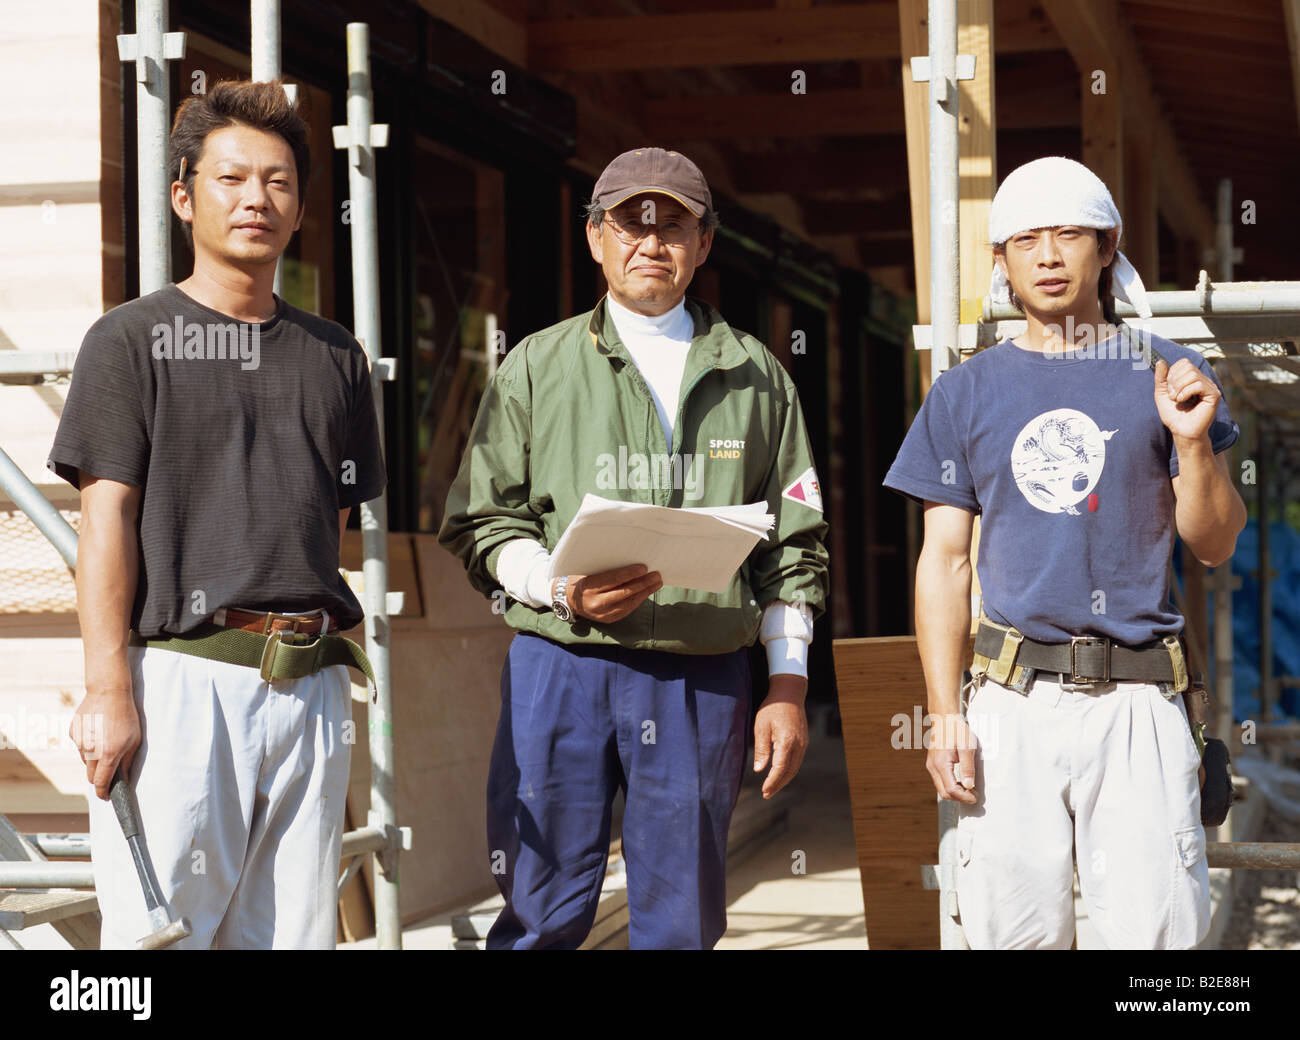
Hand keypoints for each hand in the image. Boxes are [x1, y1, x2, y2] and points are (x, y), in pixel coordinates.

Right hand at [70, 677, 141, 800]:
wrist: (109, 692)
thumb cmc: (126, 716)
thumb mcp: (135, 740)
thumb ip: (127, 762)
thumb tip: (125, 779)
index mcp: (109, 754)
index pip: (101, 782)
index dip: (103, 793)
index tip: (106, 797)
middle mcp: (91, 751)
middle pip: (90, 775)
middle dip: (98, 778)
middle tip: (108, 774)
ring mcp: (79, 742)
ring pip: (85, 760)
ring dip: (94, 759)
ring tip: (106, 742)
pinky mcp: (73, 733)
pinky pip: (80, 746)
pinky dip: (88, 745)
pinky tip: (97, 732)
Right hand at [556, 564, 661, 622]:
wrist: (569, 600)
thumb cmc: (582, 580)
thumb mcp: (590, 572)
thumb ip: (608, 571)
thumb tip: (633, 565)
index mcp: (590, 587)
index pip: (614, 579)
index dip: (630, 573)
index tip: (644, 568)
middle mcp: (596, 603)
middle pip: (624, 593)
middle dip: (643, 584)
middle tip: (657, 575)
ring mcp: (603, 614)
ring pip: (629, 603)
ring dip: (645, 593)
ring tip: (656, 583)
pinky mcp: (608, 620)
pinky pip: (627, 610)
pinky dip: (638, 600)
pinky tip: (646, 592)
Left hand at [753, 673, 808, 798]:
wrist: (789, 693)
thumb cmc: (772, 708)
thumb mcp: (761, 726)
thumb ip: (761, 749)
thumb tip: (759, 769)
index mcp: (787, 741)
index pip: (780, 768)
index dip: (772, 782)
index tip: (764, 791)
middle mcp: (799, 745)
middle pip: (790, 771)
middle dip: (778, 785)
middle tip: (766, 794)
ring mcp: (803, 743)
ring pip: (795, 767)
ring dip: (784, 779)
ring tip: (772, 788)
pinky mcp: (803, 741)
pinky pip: (797, 761)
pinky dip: (789, 770)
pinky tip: (780, 774)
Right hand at [926, 712, 977, 803]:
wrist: (944, 718)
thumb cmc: (957, 730)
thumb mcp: (967, 747)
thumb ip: (967, 767)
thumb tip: (969, 786)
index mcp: (941, 763)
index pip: (951, 789)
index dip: (964, 797)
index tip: (976, 797)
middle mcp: (933, 767)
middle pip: (944, 793)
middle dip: (959, 798)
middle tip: (974, 795)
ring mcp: (931, 766)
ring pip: (941, 788)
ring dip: (955, 793)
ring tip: (970, 789)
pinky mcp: (933, 764)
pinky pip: (940, 781)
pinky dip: (951, 786)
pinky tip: (962, 781)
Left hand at [1154, 358, 1217, 441]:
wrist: (1181, 431)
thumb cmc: (1173, 415)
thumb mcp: (1162, 394)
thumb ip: (1160, 378)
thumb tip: (1160, 361)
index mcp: (1193, 379)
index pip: (1183, 363)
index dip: (1172, 373)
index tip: (1170, 389)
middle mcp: (1203, 381)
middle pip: (1188, 366)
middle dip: (1174, 382)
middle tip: (1173, 396)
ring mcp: (1210, 387)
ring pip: (1192, 374)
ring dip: (1179, 388)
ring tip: (1177, 400)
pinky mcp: (1214, 395)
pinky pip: (1198, 384)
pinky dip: (1186, 392)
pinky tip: (1183, 401)